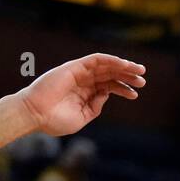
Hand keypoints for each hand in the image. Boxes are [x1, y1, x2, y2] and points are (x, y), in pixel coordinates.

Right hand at [16, 53, 146, 135]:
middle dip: (128, 76)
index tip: (135, 94)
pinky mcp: (75, 67)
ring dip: (123, 66)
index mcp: (85, 93)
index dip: (123, 89)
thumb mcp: (82, 117)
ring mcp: (79, 73)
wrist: (36, 115)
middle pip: (110, 75)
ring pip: (106, 66)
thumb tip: (107, 94)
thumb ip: (95, 106)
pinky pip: (96, 60)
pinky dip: (111, 60)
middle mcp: (83, 81)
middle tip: (143, 80)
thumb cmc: (54, 120)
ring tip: (139, 71)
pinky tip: (124, 64)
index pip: (108, 86)